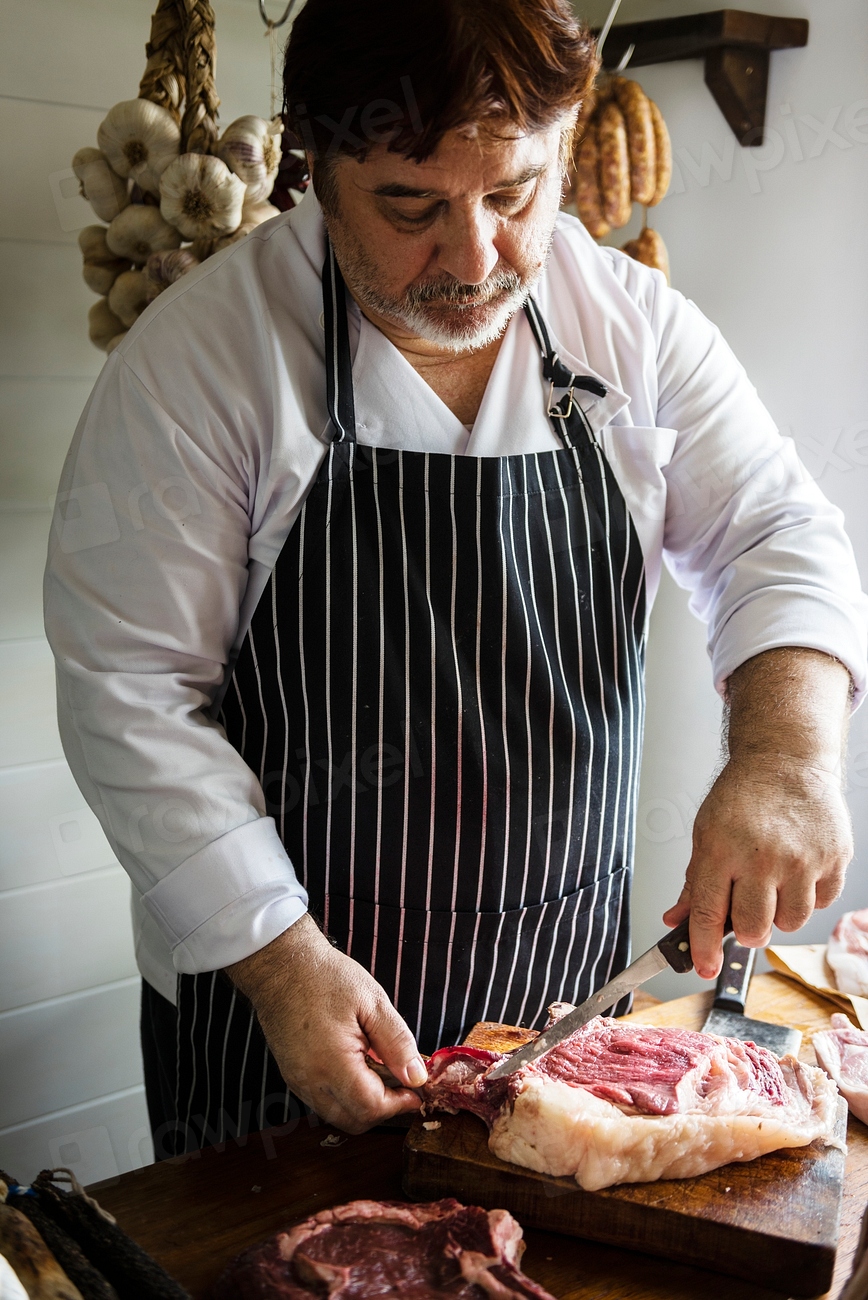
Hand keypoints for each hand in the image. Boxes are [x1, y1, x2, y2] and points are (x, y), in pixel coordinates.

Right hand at [226, 914, 425, 1132]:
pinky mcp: (292, 1075)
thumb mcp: (372, 1003)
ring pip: (337, 1114)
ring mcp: (297, 1081)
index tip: (416, 1092)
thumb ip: (397, 1043)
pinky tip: (358, 1067)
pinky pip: (322, 1100)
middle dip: (384, 1110)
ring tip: (382, 1072)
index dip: (399, 1104)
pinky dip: (345, 1096)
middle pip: (354, 1121)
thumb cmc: (324, 977)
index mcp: (332, 1064)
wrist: (281, 965)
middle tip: (404, 1086)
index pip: (371, 1108)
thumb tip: (416, 1076)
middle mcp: (310, 1081)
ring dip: (364, 1104)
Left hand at [663, 755, 851, 978]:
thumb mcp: (705, 833)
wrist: (785, 761)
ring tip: (774, 884)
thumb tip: (675, 920)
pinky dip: (808, 896)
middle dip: (746, 930)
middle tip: (746, 912)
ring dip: (779, 914)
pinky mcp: (833, 857)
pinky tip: (798, 870)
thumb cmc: (743, 796)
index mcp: (721, 850)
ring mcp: (802, 859)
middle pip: (752, 928)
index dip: (704, 948)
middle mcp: (762, 857)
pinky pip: (820, 904)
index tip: (704, 966)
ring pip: (790, 923)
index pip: (708, 913)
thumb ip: (693, 882)